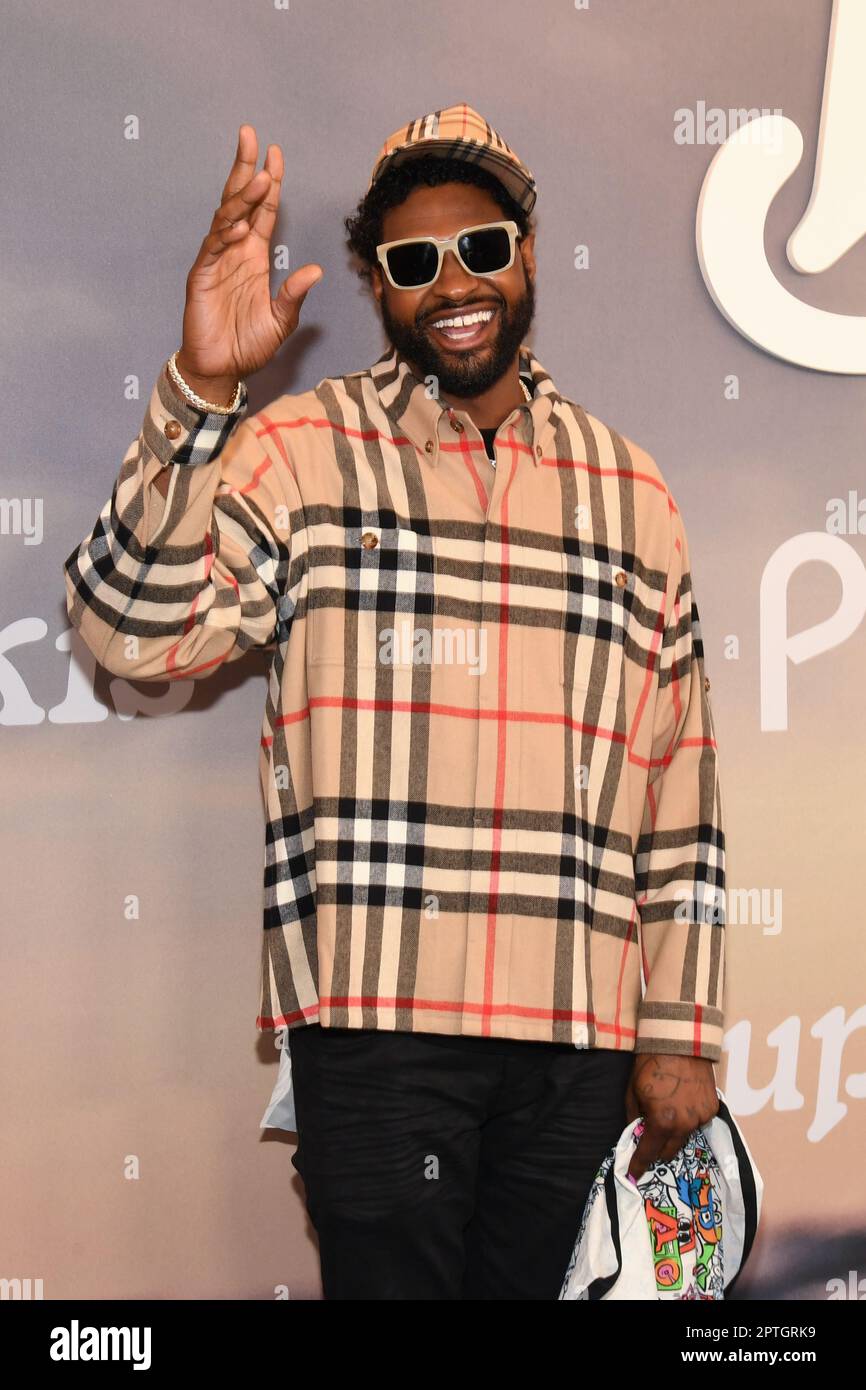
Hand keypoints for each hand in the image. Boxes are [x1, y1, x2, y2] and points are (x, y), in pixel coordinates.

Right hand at [177, 123, 322, 392]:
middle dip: (246, 168)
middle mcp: (235, 252)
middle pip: (240, 201)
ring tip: (256, 175)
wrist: (220, 370)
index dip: (270, 184)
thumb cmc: (247, 346)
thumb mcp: (281, 321)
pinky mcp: (201, 276)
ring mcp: (216, 261)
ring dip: (241, 197)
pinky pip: (213, 248)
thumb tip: (315, 270)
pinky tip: (238, 223)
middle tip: (250, 135)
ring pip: (227, 218)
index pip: (264, 211)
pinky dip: (225, 234)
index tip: (275, 153)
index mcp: (255, 257)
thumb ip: (294, 295)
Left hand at [625, 1053, 717, 1181]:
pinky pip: (698, 1121)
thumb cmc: (650, 1065)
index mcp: (662, 1122)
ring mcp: (701, 1117)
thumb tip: (635, 1133)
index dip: (639, 1165)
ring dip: (675, 1132)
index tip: (634, 1174)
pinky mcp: (713, 1108)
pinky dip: (689, 1117)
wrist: (680, 1041)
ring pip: (685, 1136)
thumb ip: (634, 1117)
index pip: (649, 1153)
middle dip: (658, 1148)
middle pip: (670, 1150)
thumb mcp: (633, 1092)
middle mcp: (685, 1125)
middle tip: (651, 1138)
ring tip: (669, 1111)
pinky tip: (683, 1102)